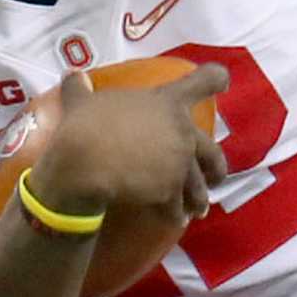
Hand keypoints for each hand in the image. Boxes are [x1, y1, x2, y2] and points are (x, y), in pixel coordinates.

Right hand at [34, 66, 229, 224]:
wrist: (85, 162)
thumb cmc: (85, 126)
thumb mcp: (81, 102)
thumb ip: (80, 88)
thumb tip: (72, 74)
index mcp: (167, 102)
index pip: (204, 80)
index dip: (216, 78)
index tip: (224, 81)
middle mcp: (181, 131)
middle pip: (213, 151)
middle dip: (215, 168)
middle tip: (213, 179)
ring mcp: (179, 162)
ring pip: (199, 187)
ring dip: (198, 201)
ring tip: (194, 211)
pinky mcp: (170, 191)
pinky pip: (177, 208)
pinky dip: (174, 216)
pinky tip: (173, 221)